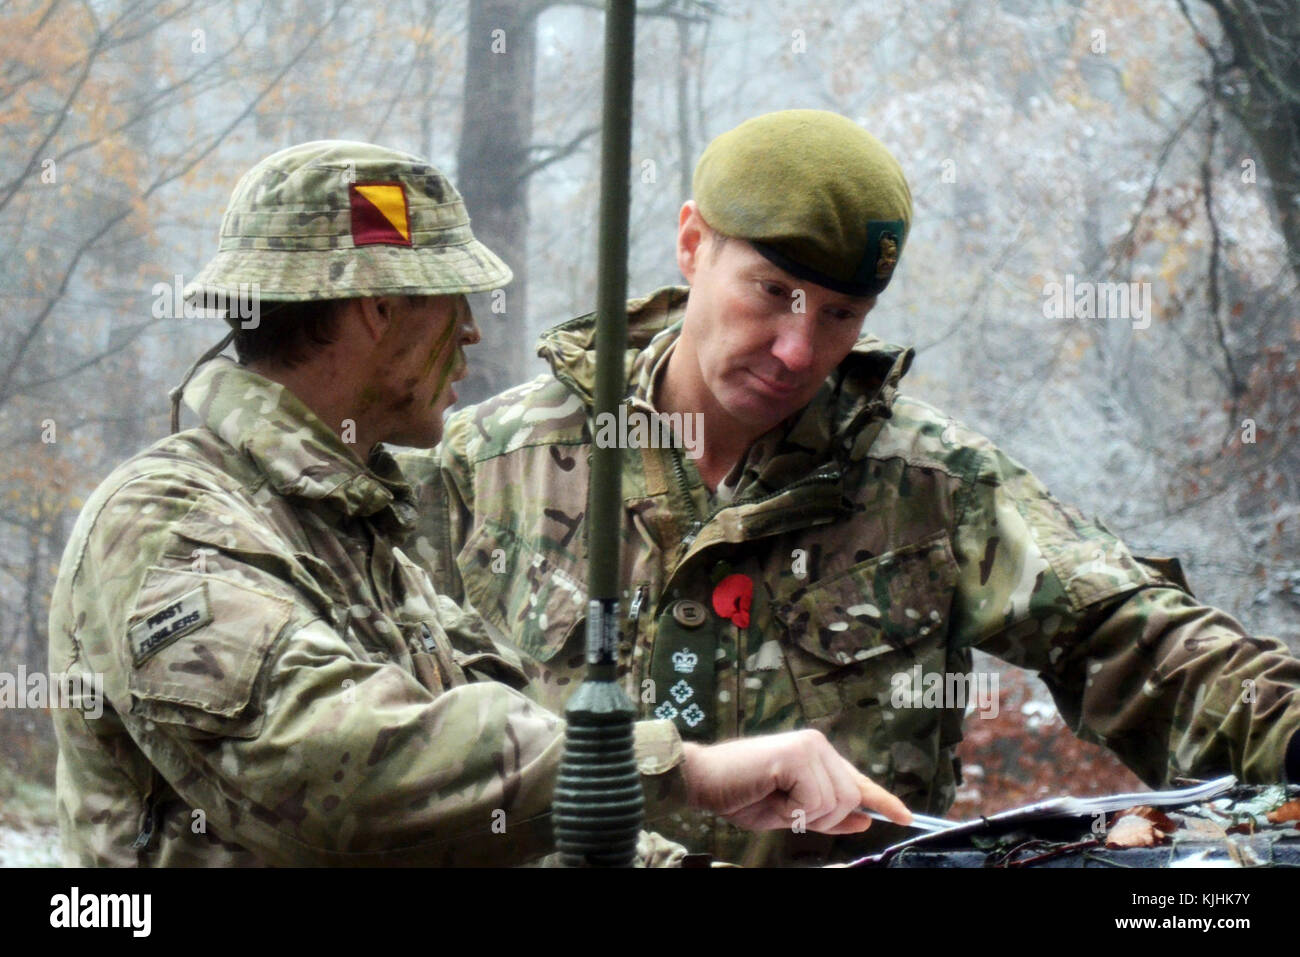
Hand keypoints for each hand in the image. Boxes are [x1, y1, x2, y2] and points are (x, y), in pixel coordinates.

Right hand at [680, 729, 911, 834]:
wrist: (702, 780)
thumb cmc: (740, 795)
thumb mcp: (789, 813)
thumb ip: (826, 816)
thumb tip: (864, 820)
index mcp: (817, 756)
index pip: (857, 781)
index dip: (882, 800)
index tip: (906, 817)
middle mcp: (817, 745)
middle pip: (850, 798)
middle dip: (823, 818)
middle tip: (786, 809)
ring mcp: (808, 746)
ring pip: (835, 802)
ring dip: (804, 815)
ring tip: (774, 798)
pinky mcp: (796, 755)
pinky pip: (814, 799)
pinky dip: (793, 809)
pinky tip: (771, 793)